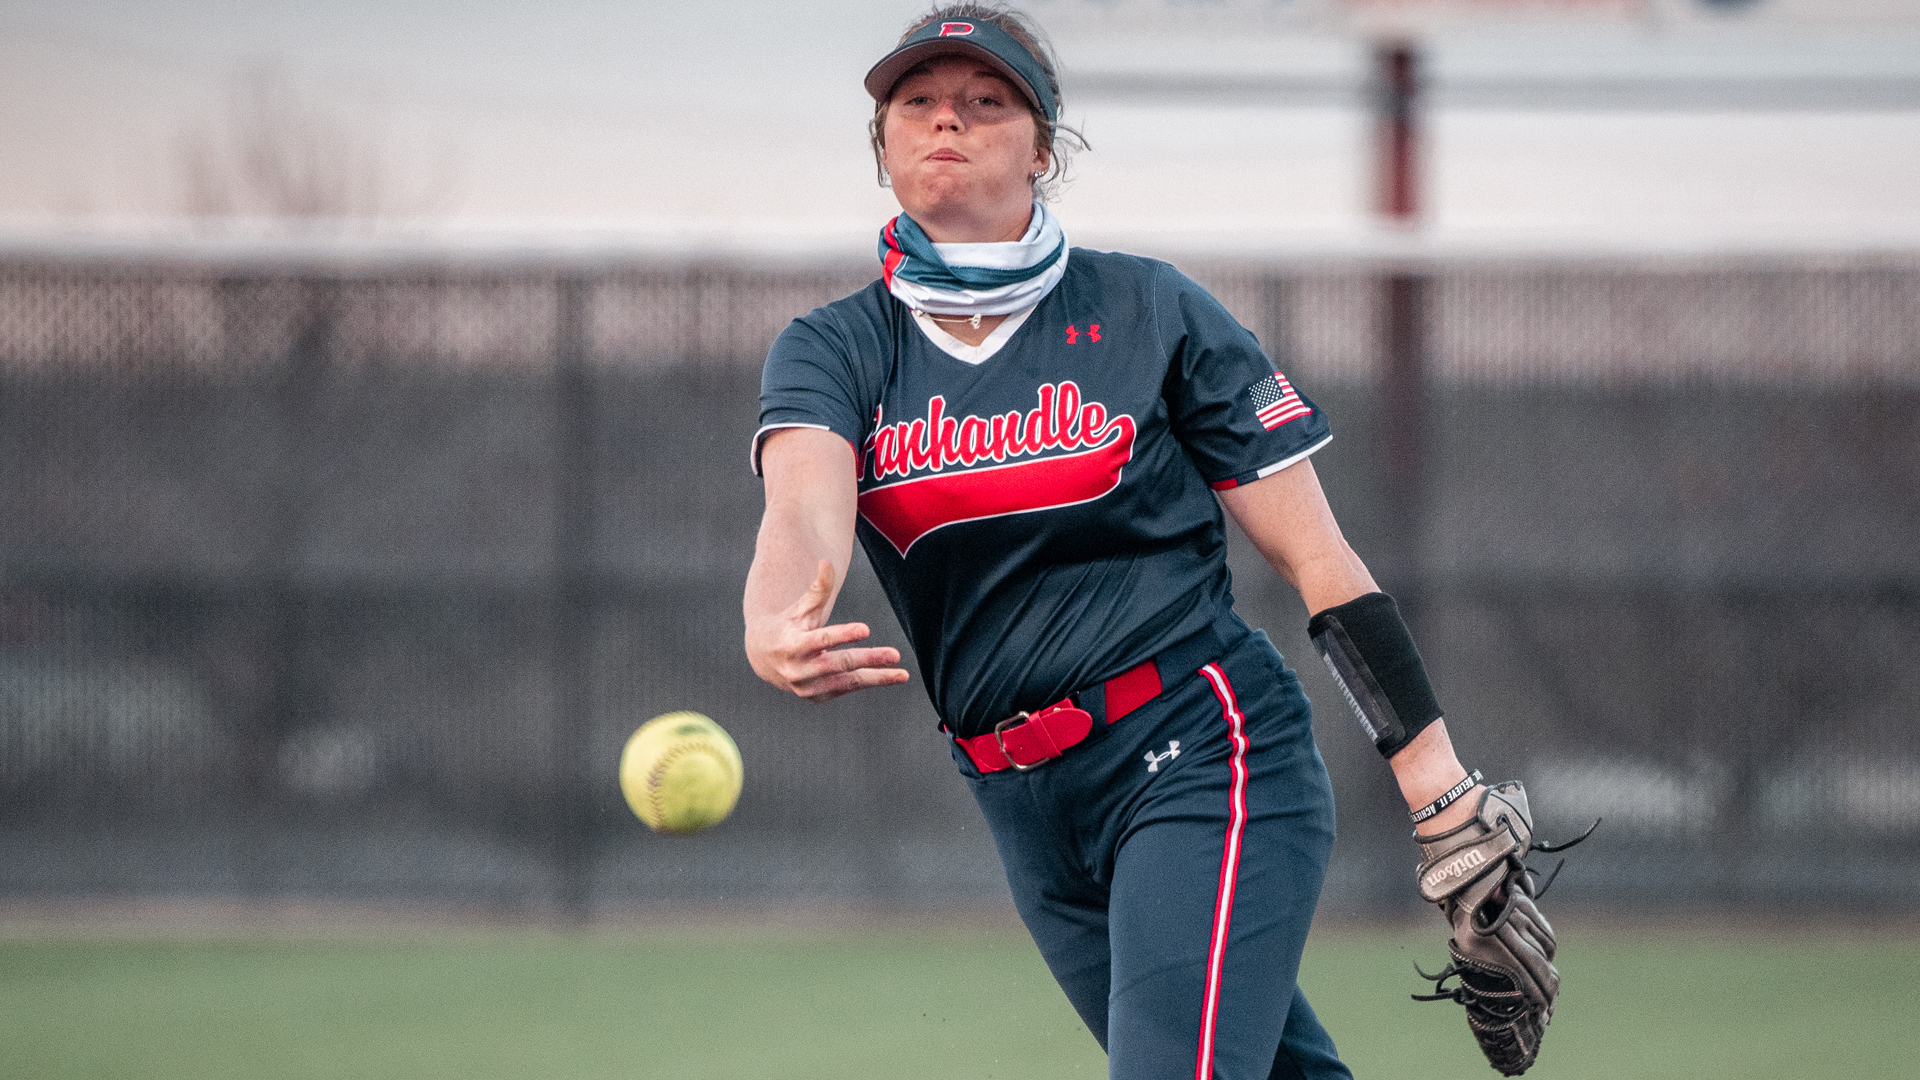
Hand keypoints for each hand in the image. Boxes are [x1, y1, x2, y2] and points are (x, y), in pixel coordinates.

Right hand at [745, 561, 909, 702]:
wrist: (764, 658)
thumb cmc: (789, 625)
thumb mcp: (801, 608)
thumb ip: (817, 588)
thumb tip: (827, 562)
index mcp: (793, 645)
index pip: (822, 640)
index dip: (844, 635)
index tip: (866, 629)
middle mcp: (798, 670)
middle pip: (840, 664)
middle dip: (869, 658)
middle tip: (895, 654)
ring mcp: (807, 688)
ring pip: (847, 682)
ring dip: (877, 678)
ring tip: (902, 674)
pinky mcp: (816, 697)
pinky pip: (846, 689)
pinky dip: (866, 682)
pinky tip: (887, 676)